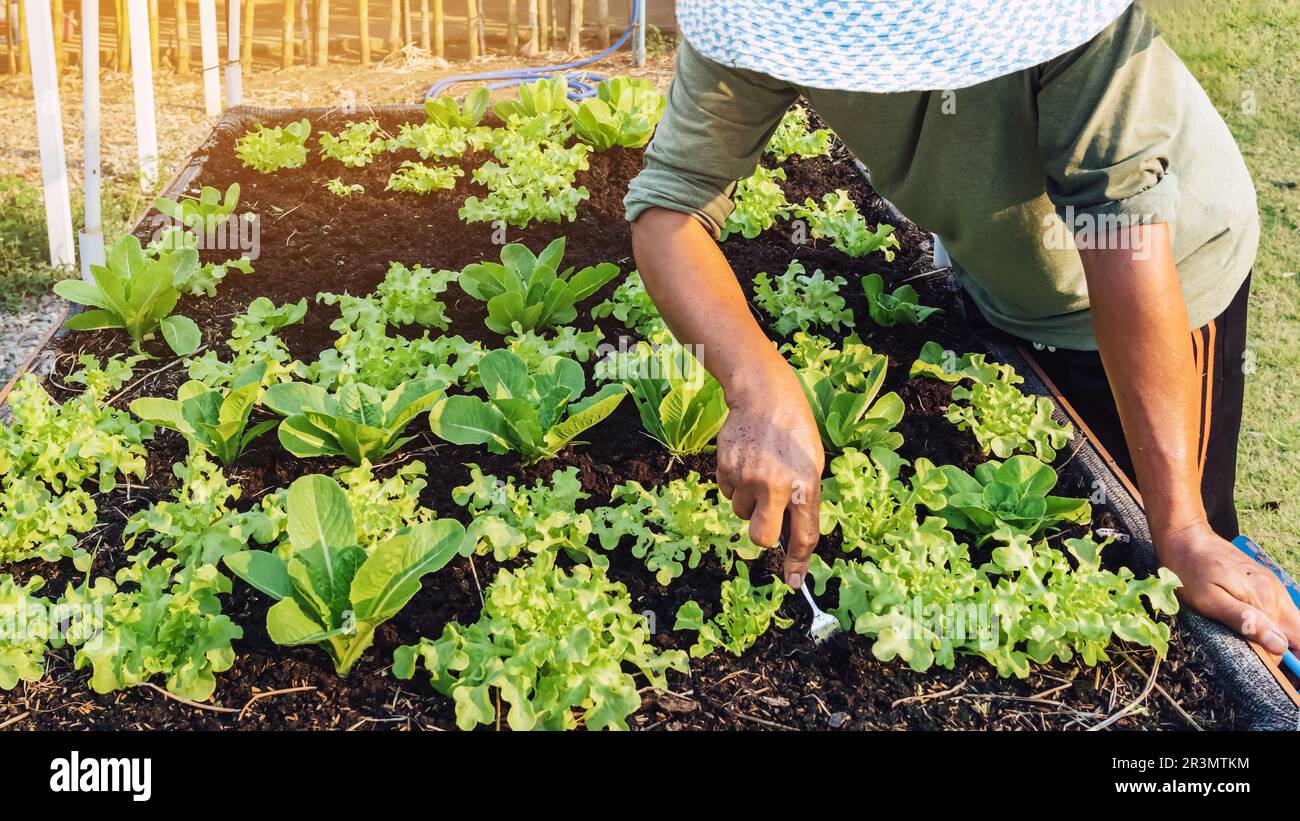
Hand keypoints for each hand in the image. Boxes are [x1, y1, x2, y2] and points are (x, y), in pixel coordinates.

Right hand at [715, 362, 823, 588]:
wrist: (764, 396)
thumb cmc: (794, 433)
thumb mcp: (811, 465)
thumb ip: (802, 501)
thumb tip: (790, 536)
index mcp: (805, 486)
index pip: (803, 536)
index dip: (798, 564)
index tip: (794, 583)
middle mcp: (776, 485)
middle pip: (761, 538)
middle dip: (763, 535)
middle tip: (767, 519)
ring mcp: (748, 477)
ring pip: (741, 512)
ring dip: (749, 502)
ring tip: (759, 472)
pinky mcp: (726, 468)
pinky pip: (727, 493)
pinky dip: (735, 485)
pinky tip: (746, 462)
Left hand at [1157, 522, 1299, 656]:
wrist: (1184, 537)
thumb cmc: (1189, 570)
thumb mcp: (1209, 601)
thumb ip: (1244, 621)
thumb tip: (1278, 644)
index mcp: (1266, 599)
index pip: (1292, 641)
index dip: (1284, 660)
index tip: (1271, 670)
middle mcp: (1274, 592)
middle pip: (1296, 631)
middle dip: (1285, 650)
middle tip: (1259, 660)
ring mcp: (1270, 585)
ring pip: (1288, 621)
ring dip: (1277, 637)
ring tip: (1252, 645)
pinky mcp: (1262, 581)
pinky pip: (1276, 608)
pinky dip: (1270, 623)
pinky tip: (1251, 626)